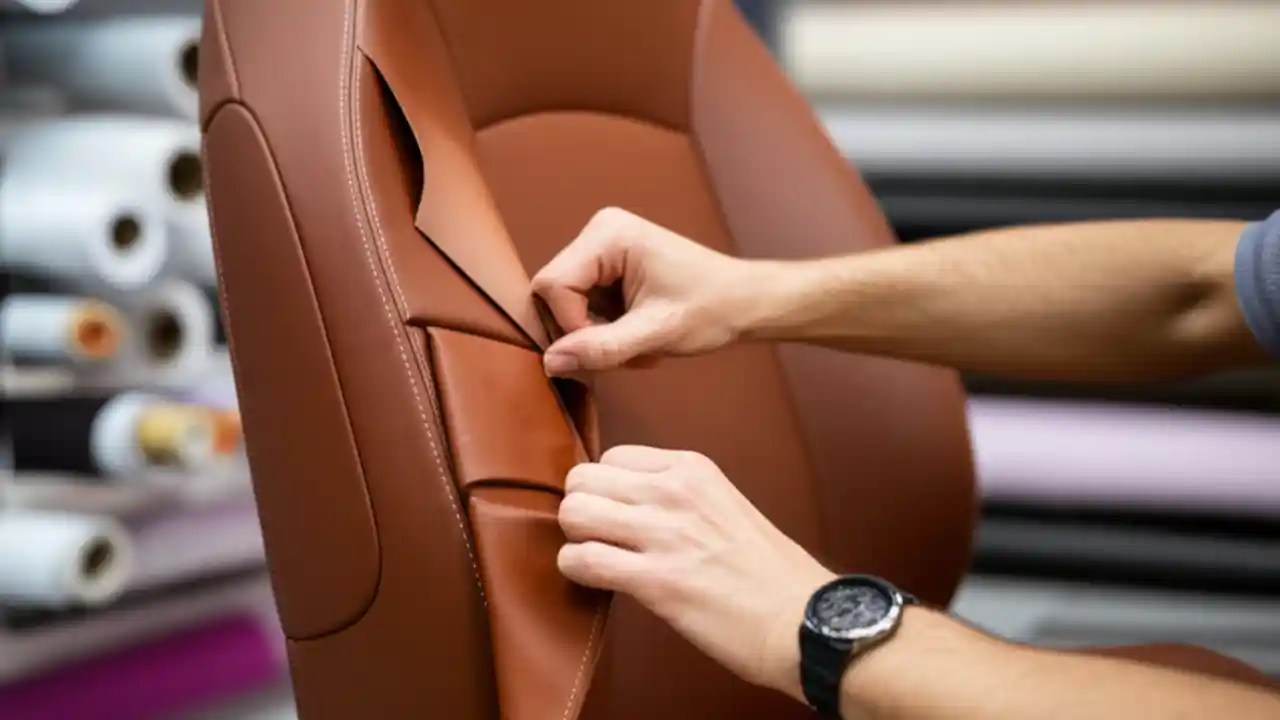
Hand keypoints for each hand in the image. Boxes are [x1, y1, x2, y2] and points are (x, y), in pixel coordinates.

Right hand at [532, 207, 762, 376]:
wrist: (744, 303)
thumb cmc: (711, 309)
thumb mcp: (655, 333)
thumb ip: (601, 348)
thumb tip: (550, 362)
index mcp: (608, 234)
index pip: (552, 285)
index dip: (571, 325)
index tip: (610, 346)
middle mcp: (599, 233)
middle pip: (554, 295)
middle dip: (584, 332)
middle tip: (627, 349)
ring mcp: (601, 250)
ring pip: (566, 306)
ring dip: (597, 336)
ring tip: (638, 344)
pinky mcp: (607, 269)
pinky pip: (582, 308)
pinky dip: (605, 332)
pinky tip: (637, 335)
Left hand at [557, 445, 835, 700]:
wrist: (804, 620)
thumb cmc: (768, 573)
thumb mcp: (723, 504)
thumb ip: (676, 496)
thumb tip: (626, 503)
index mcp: (691, 468)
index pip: (611, 457)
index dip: (605, 489)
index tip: (616, 515)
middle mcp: (674, 491)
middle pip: (583, 479)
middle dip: (582, 510)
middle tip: (600, 538)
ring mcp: (664, 534)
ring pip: (573, 513)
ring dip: (576, 539)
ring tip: (599, 558)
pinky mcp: (655, 580)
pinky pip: (582, 560)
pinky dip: (577, 571)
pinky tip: (597, 581)